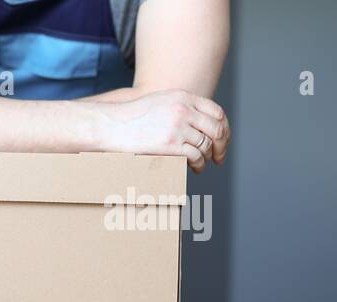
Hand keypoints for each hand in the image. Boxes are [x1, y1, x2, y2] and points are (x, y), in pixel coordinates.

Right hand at [94, 89, 229, 172]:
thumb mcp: (162, 102)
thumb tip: (203, 122)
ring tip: (202, 164)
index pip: (217, 111)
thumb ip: (183, 106)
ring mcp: (178, 126)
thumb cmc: (134, 117)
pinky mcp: (171, 144)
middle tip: (220, 157)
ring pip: (207, 145)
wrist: (112, 125)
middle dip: (222, 146)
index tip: (222, 139)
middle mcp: (184, 109)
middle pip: (216, 129)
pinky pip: (196, 156)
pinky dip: (199, 164)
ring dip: (208, 158)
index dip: (224, 128)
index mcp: (183, 97)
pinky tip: (195, 168)